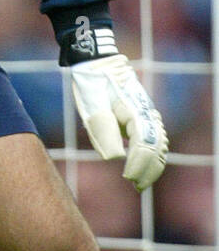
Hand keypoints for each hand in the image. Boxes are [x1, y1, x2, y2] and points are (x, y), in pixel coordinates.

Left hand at [69, 53, 167, 191]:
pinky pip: (154, 142)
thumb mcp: (92, 105)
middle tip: (134, 185)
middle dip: (147, 169)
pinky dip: (151, 158)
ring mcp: (147, 116)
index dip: (138, 163)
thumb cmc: (92, 85)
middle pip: (156, 147)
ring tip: (139, 184)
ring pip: (158, 146)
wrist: (97, 64)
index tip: (128, 178)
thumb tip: (115, 158)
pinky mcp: (143, 119)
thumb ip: (103, 130)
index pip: (144, 143)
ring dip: (152, 166)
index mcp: (135, 110)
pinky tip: (142, 170)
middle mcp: (147, 114)